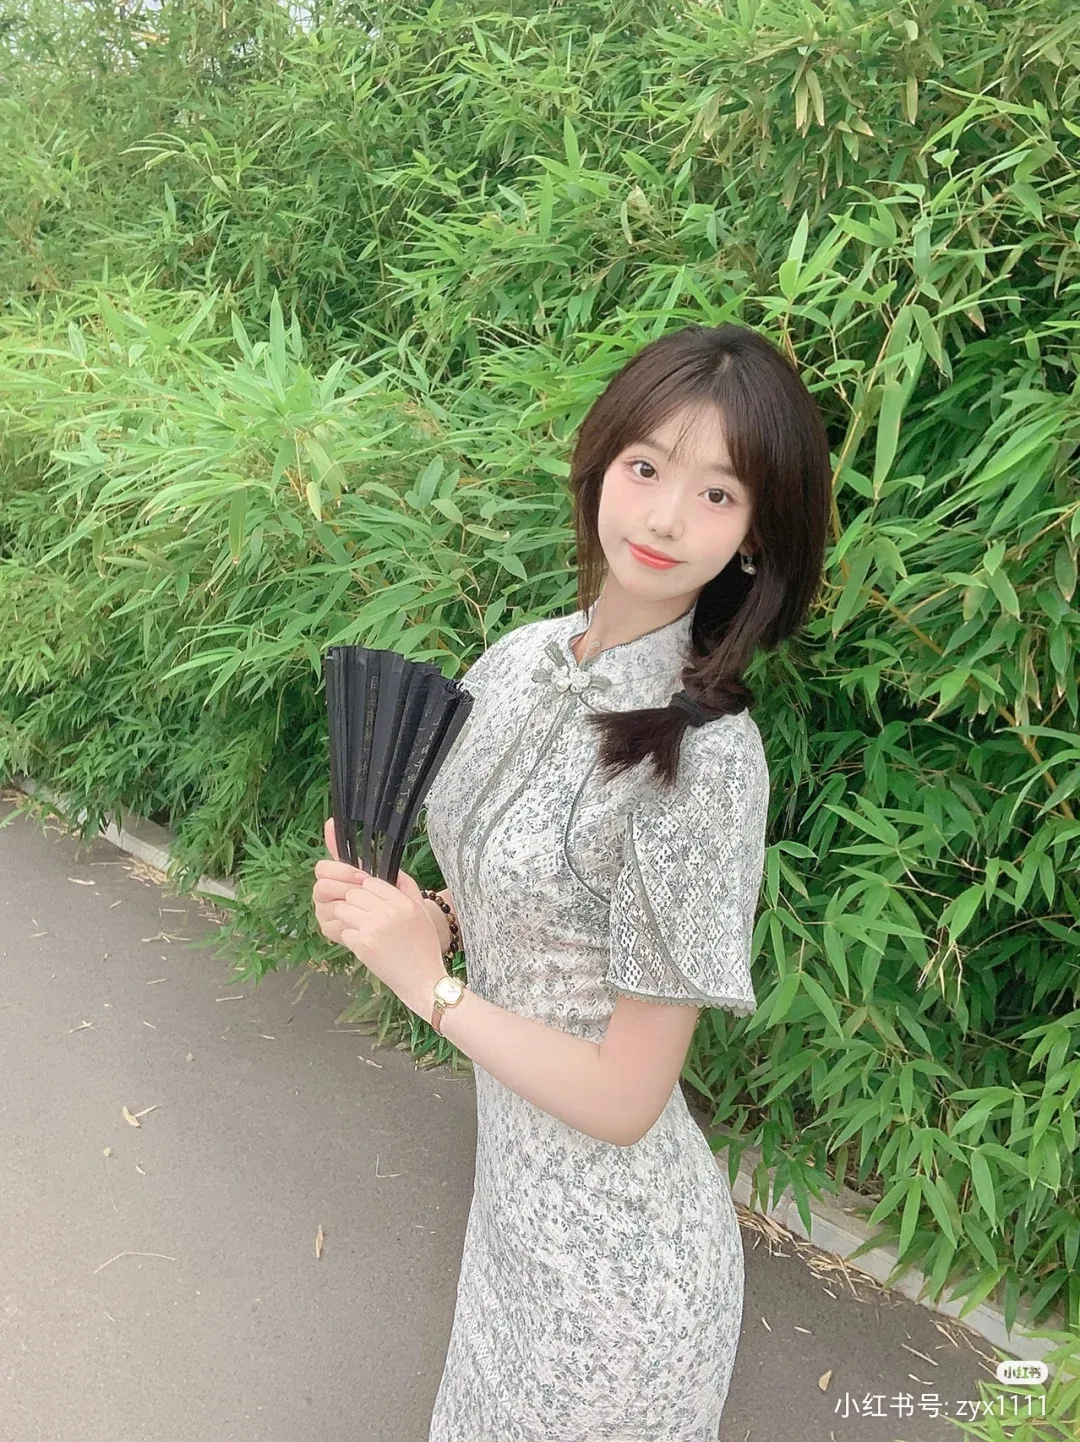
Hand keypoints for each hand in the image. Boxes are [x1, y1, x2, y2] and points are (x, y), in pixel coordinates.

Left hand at [313, 818, 445, 1014]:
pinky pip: (344, 930)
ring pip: (344, 908)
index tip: (369, 900)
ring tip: (361, 927)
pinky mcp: (362, 945)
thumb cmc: (424, 946)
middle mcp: (388, 912)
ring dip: (348, 917)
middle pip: (354, 893)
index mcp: (403, 902)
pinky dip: (350, 936)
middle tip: (362, 915)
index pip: (371, 882)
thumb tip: (392, 868)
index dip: (366, 890)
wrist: (423, 980)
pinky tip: (363, 943)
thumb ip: (407, 887)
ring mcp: (373, 928)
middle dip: (354, 902)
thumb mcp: (422, 911)